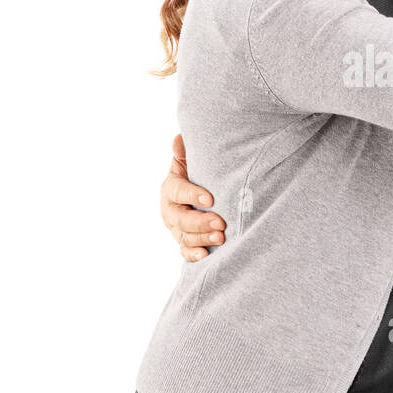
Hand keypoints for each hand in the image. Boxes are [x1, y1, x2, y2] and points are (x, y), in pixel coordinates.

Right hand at [160, 132, 225, 260]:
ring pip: (185, 236)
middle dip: (200, 222)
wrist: (199, 195)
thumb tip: (178, 137)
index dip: (192, 195)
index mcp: (171, 188)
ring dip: (202, 238)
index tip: (210, 199)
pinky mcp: (183, 241)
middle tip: (220, 222)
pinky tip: (205, 255)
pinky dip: (194, 255)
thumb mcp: (190, 163)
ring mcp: (176, 228)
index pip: (179, 192)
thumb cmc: (197, 175)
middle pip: (181, 219)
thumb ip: (184, 153)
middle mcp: (170, 210)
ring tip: (221, 237)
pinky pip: (185, 251)